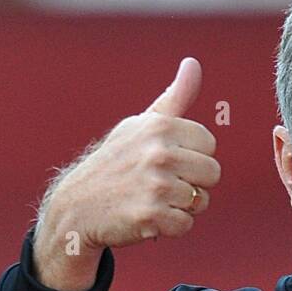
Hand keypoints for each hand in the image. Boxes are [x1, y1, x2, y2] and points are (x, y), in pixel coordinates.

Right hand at [33, 57, 220, 286]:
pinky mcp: (151, 215)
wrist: (79, 205)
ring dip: (182, 207)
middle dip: (194, 184)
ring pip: (201, 201)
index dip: (193, 157)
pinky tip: (149, 218)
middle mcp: (159, 152)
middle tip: (164, 185)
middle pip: (212, 173)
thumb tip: (193, 63)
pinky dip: (170, 227)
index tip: (168, 161)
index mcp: (160, 126)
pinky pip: (186, 225)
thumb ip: (174, 98)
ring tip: (154, 200)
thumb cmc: (117, 162)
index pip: (209, 145)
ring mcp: (155, 185)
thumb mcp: (141, 125)